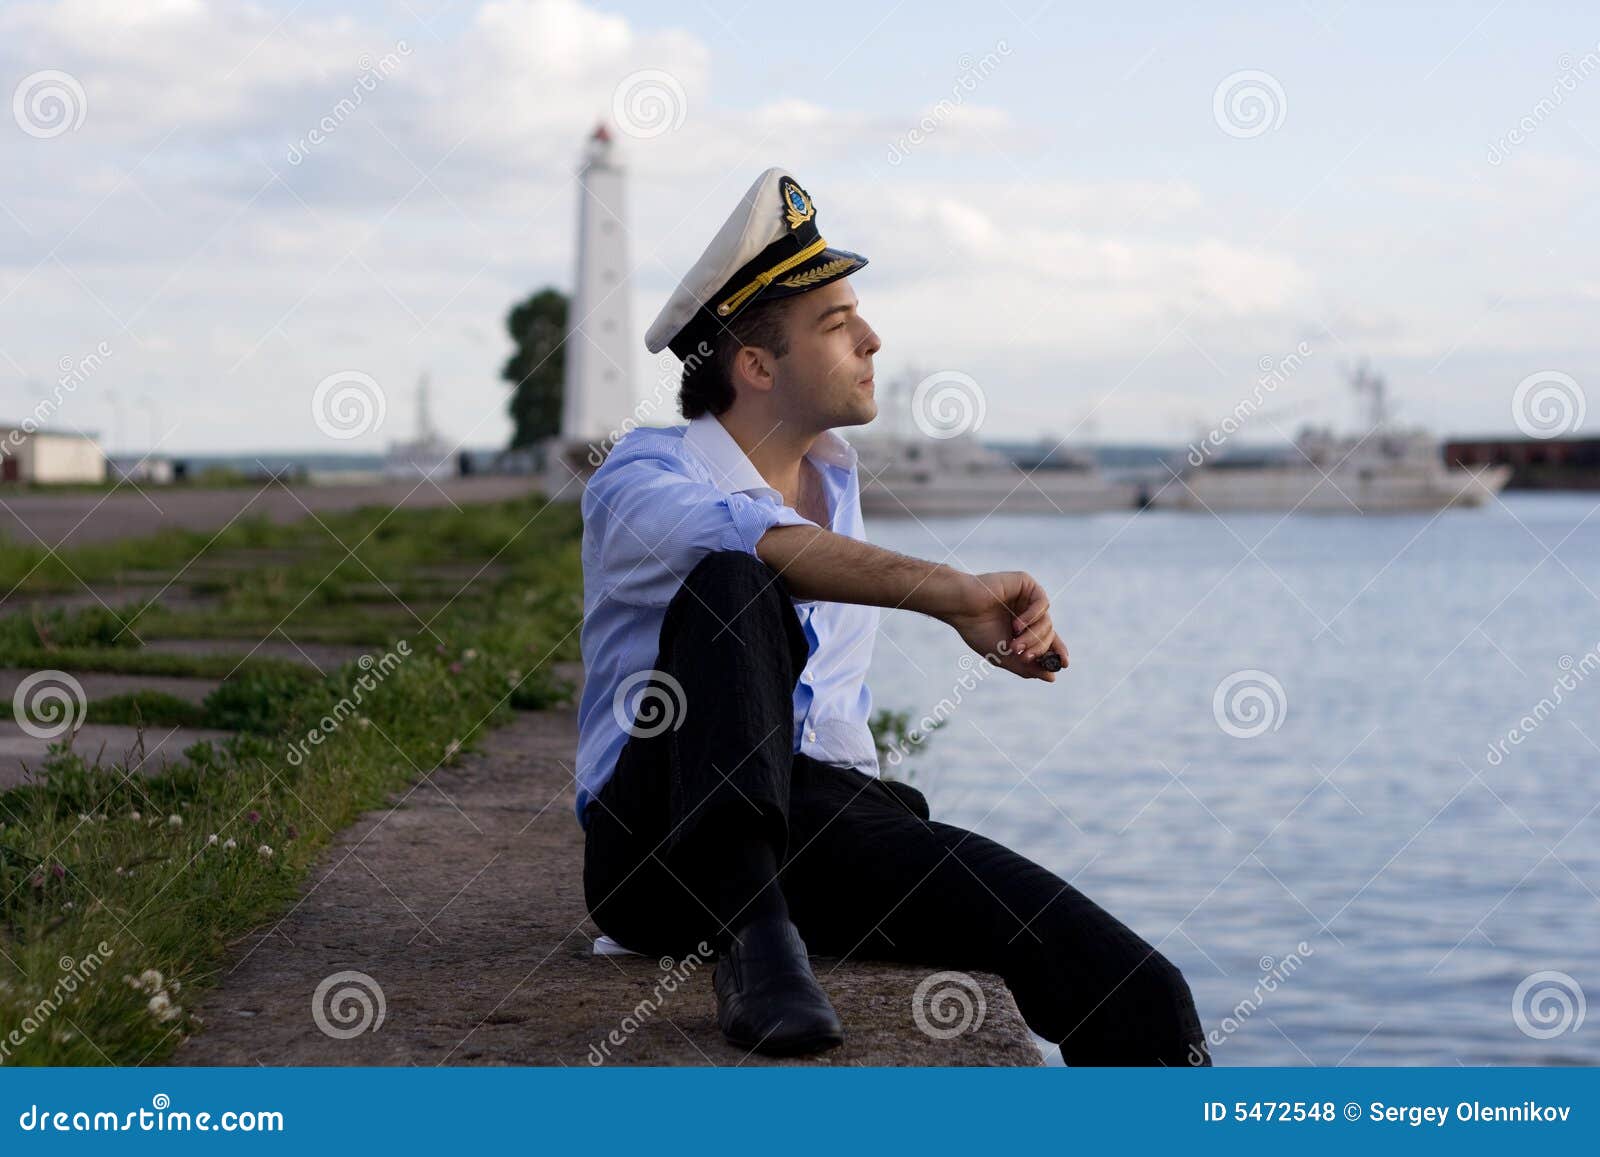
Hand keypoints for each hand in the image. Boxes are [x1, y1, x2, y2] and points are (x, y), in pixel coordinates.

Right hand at [942, 571, 1067, 680]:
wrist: (960, 607)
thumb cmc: (977, 630)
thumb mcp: (1004, 656)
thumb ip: (1027, 668)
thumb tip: (1052, 677)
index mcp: (1023, 629)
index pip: (1048, 641)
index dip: (1057, 652)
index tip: (1062, 664)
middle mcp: (1028, 613)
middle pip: (1049, 634)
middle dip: (1038, 648)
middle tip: (1023, 656)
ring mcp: (1028, 598)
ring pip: (1047, 621)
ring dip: (1033, 636)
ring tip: (1014, 643)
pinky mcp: (1026, 583)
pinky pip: (1042, 603)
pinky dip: (1032, 617)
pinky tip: (1016, 624)